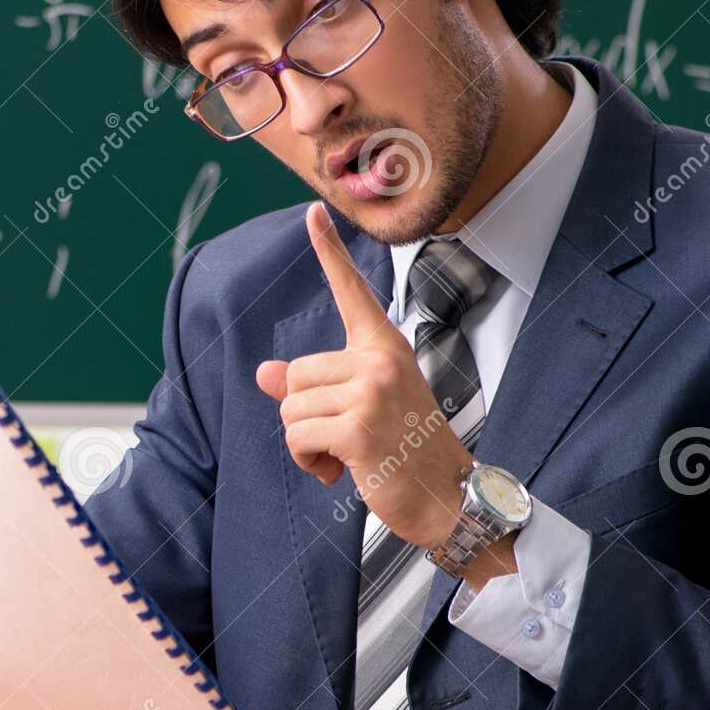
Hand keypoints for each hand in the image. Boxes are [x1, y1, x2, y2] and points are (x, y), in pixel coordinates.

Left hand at [254, 201, 472, 550]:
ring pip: (290, 409)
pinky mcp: (356, 426)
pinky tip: (338, 473)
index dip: (329, 251)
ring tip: (346, 457)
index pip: (351, 292)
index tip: (313, 212)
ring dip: (305, 444)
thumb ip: (314, 386)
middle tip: (344, 439)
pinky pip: (296, 436)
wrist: (446, 498)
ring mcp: (369, 391)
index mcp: (385, 347)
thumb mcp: (363, 407)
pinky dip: (307, 462)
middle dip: (304, 414)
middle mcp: (379, 360)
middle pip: (294, 374)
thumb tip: (263, 373)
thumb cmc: (406, 452)